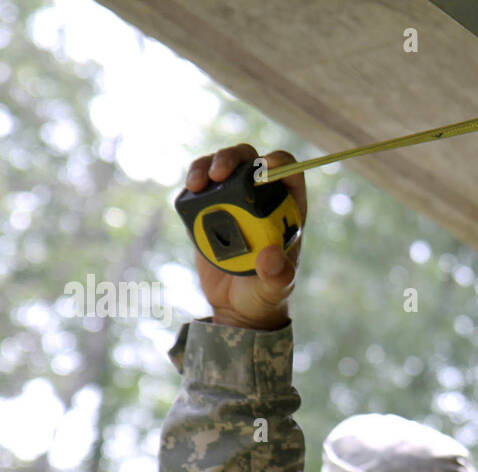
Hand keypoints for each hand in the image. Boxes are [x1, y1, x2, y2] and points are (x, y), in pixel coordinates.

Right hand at [183, 144, 307, 330]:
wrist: (237, 307)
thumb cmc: (265, 294)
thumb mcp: (276, 288)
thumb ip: (278, 275)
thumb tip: (270, 255)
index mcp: (286, 209)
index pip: (287, 172)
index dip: (279, 162)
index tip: (266, 166)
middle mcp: (260, 198)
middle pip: (248, 160)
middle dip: (232, 158)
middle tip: (219, 174)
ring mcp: (232, 201)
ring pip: (221, 167)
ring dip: (206, 166)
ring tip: (196, 185)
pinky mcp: (207, 210)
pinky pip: (199, 187)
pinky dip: (192, 183)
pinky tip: (189, 195)